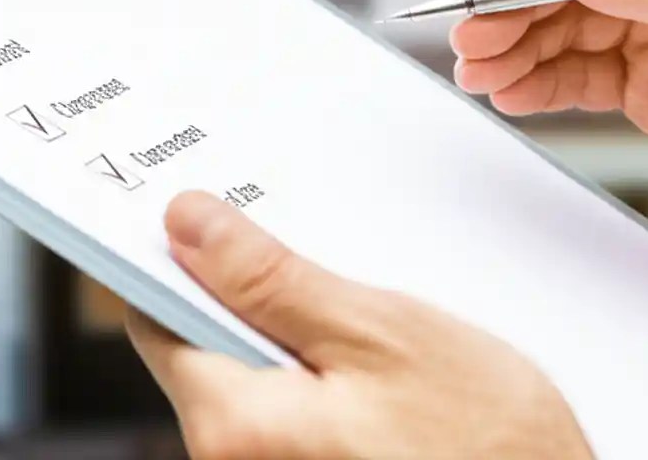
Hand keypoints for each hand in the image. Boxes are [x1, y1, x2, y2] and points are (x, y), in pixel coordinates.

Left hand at [127, 191, 591, 459]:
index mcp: (235, 431)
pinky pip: (295, 410)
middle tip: (322, 251)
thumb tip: (188, 227)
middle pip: (211, 349)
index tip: (209, 211)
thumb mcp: (380, 334)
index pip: (160, 321)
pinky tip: (381, 363)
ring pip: (260, 376)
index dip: (181, 255)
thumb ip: (271, 281)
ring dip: (302, 333)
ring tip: (371, 312)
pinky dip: (325, 373)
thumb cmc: (487, 448)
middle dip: (257, 292)